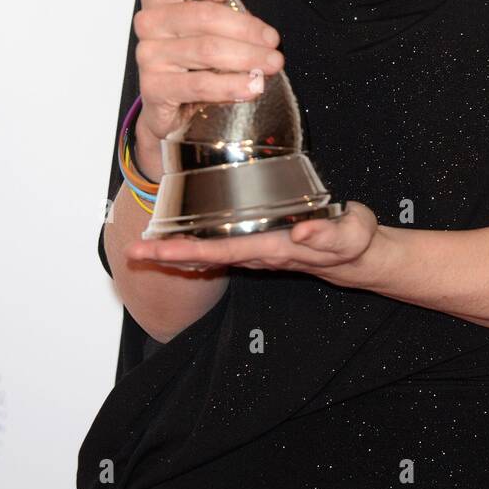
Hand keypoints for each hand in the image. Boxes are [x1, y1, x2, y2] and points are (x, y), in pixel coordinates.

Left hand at [125, 200, 381, 285]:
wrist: (358, 257)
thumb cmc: (353, 242)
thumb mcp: (350, 233)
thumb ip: (327, 233)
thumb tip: (299, 230)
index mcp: (273, 248)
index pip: (220, 251)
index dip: (186, 252)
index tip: (155, 251)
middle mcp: (258, 254)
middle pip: (205, 257)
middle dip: (167, 256)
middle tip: (131, 252)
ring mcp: (256, 253)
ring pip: (209, 254)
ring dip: (176, 252)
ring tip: (142, 247)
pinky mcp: (259, 246)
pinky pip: (219, 249)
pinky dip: (194, 247)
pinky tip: (176, 242)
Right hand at [134, 0, 284, 152]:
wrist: (173, 101)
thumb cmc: (191, 48)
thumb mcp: (201, 7)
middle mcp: (150, 22)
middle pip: (201, 16)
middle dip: (246, 28)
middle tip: (273, 40)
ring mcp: (149, 56)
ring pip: (206, 50)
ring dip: (247, 58)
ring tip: (271, 63)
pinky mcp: (155, 89)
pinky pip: (199, 83)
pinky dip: (231, 85)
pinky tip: (252, 86)